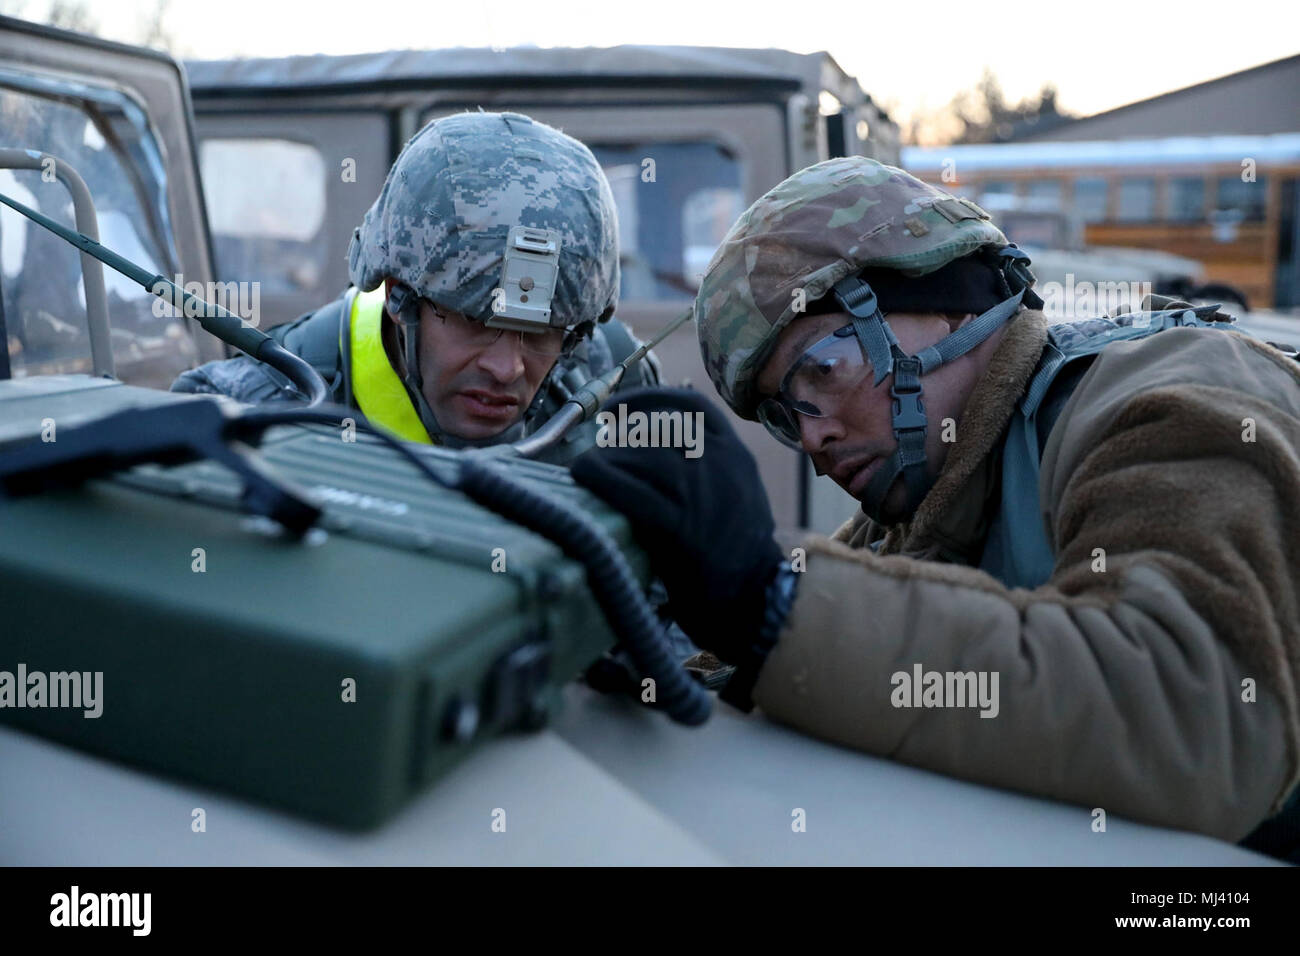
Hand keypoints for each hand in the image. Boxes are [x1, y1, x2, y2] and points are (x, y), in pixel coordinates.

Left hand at [571, 387, 781, 662]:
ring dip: (608, 456)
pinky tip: (583, 475)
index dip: (648, 398)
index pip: (691, 404)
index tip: (620, 406)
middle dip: (621, 433)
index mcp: (736, 456)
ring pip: (642, 454)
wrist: (756, 602)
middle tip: (600, 448)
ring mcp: (700, 495)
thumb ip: (709, 467)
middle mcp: (721, 466)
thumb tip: (654, 445)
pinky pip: (628, 488)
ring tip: (591, 468)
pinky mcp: (678, 527)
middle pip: (658, 427)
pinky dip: (599, 476)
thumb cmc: (738, 555)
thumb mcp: (737, 495)